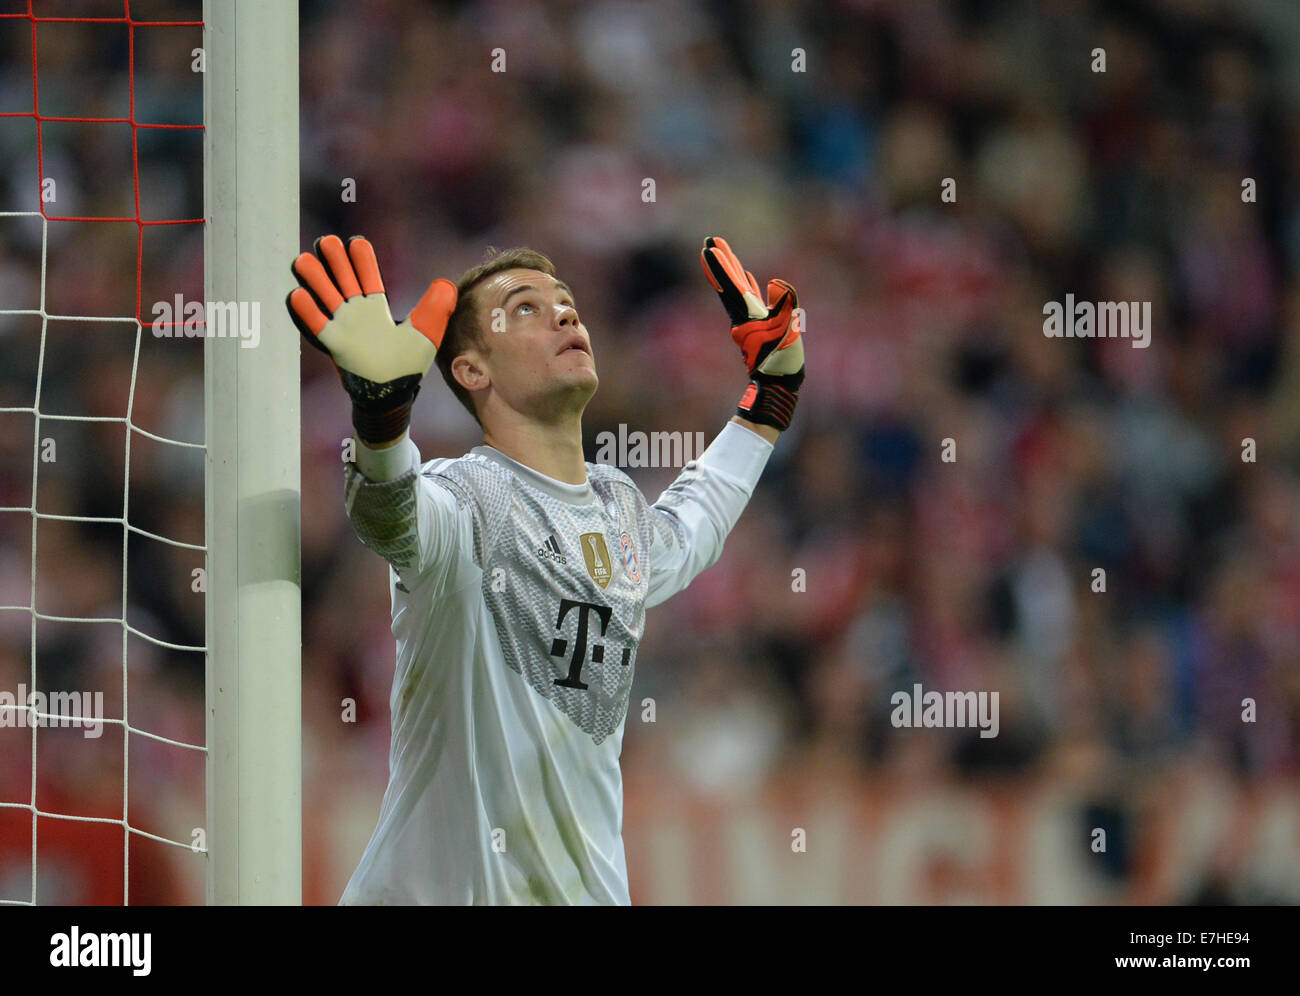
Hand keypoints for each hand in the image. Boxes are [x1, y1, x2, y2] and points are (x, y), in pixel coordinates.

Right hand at [287, 234, 456, 443]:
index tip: (356, 242)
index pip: (368, 279)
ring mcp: (344, 328)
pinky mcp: (334, 344)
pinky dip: (307, 311)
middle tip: (327, 241)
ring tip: (303, 259)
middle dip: (335, 262)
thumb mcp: (426, 333)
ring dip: (315, 279)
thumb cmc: (407, 366)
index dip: (362, 261)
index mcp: (377, 310)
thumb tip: (446, 284)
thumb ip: (436, 308)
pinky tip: (296, 294)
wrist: (391, 395)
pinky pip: (317, 325)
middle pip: (343, 281)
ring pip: (326, 297)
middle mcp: (358, 315)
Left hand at [700, 236, 804, 430]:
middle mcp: (742, 315)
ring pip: (736, 288)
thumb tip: (774, 283)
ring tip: (723, 250)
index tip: (708, 248)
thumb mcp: (786, 331)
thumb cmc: (782, 359)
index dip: (720, 266)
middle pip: (727, 283)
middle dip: (719, 261)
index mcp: (746, 315)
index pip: (730, 285)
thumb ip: (782, 305)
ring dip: (730, 269)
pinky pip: (750, 299)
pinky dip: (747, 285)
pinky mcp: (758, 325)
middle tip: (709, 240)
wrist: (778, 381)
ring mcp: (749, 320)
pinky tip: (749, 276)